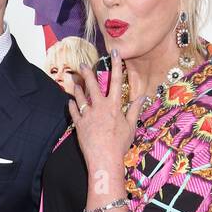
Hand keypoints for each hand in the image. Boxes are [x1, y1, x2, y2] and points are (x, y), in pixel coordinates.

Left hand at [68, 51, 145, 168]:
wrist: (105, 159)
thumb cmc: (120, 144)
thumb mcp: (131, 127)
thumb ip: (134, 110)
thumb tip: (142, 97)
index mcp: (114, 106)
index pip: (116, 80)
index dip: (116, 65)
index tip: (114, 52)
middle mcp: (100, 107)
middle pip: (92, 85)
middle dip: (87, 73)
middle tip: (81, 65)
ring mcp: (88, 115)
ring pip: (80, 97)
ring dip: (77, 88)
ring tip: (74, 82)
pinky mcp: (79, 124)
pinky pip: (73, 112)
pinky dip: (71, 105)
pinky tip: (70, 101)